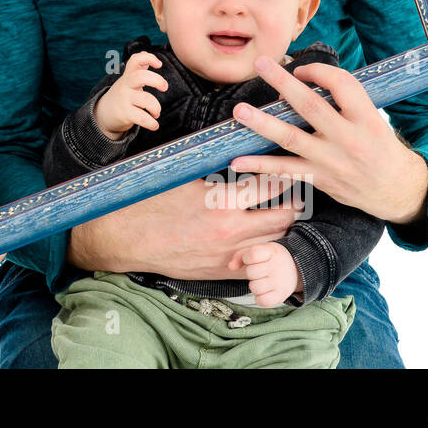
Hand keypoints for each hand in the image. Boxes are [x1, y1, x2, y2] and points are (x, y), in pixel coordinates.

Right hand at [67, 173, 299, 279]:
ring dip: (286, 227)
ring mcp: (230, 255)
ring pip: (277, 242)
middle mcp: (232, 231)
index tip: (291, 167)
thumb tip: (239, 156)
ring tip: (288, 213)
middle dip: (295, 203)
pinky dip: (270, 252)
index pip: (271, 186)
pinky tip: (269, 240)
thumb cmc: (153, 204)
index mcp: (222, 202)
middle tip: (298, 192)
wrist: (129, 239)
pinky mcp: (223, 272)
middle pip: (284, 217)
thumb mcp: (185, 179)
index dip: (285, 175)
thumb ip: (217, 173)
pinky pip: (259, 263)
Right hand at [93, 51, 167, 138]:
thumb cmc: (123, 95)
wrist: (104, 113)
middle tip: (164, 87)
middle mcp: (126, 86)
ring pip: (146, 101)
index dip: (148, 58)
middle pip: (140, 77)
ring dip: (156, 108)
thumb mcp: (128, 80)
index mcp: (128, 76)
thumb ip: (139, 69)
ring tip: (155, 113)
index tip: (159, 64)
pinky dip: (152, 123)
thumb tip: (148, 55)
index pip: (135, 60)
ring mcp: (125, 99)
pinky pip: (143, 118)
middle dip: (157, 80)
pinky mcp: (125, 114)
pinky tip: (154, 125)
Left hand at [228, 242, 300, 306]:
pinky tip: (264, 291)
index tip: (252, 259)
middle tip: (259, 271)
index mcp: (271, 251)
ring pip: (254, 288)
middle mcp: (277, 266)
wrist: (296, 268)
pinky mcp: (281, 296)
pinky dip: (260, 298)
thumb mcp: (259, 251)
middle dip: (250, 272)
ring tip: (261, 281)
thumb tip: (231, 267)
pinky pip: (262, 301)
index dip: (247, 258)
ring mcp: (280, 282)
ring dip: (254, 285)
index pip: (252, 255)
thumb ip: (241, 256)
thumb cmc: (270, 259)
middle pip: (250, 273)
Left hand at [229, 57, 427, 223]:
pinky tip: (237, 160)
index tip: (300, 70)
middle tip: (260, 64)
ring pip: (292, 139)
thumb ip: (344, 102)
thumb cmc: (381, 147)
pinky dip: (260, 165)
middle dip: (282, 83)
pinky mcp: (320, 179)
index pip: (341, 84)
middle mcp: (349, 139)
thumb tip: (303, 82)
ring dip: (263, 124)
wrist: (398, 190)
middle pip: (310, 106)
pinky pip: (285, 171)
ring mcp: (332, 161)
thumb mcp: (373, 119)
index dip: (317, 71)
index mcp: (366, 118)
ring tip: (239, 111)